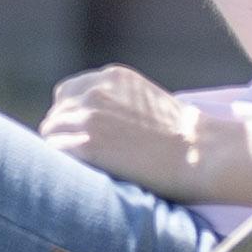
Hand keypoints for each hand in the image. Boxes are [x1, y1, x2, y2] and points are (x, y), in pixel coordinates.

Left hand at [44, 62, 218, 195]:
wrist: (200, 152)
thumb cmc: (184, 136)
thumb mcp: (148, 101)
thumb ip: (119, 103)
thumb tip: (99, 126)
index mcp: (111, 76)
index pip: (68, 94)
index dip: (72, 116)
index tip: (80, 136)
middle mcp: (95, 91)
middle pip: (57, 113)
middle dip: (64, 133)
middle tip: (77, 157)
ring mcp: (88, 116)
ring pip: (52, 132)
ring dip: (62, 149)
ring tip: (79, 169)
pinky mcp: (86, 144)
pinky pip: (55, 151)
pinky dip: (63, 164)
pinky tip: (80, 175)